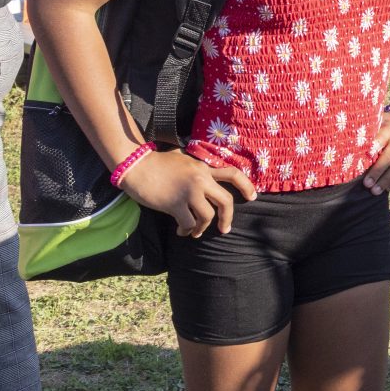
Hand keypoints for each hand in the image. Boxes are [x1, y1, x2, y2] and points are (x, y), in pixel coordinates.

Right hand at [121, 150, 255, 237]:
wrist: (136, 166)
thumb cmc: (156, 162)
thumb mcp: (183, 159)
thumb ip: (196, 168)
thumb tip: (205, 174)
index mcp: (204, 168)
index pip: (232, 174)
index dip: (247, 186)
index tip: (253, 197)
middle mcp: (201, 180)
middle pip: (225, 201)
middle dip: (227, 218)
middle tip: (225, 229)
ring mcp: (189, 192)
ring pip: (207, 216)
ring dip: (202, 228)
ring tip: (195, 232)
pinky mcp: (174, 204)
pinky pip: (188, 223)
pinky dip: (187, 230)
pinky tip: (181, 231)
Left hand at [363, 109, 389, 194]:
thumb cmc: (386, 125)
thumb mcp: (379, 121)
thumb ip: (368, 130)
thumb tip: (345, 141)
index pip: (384, 134)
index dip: (376, 144)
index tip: (367, 154)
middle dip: (378, 171)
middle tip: (366, 184)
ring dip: (387, 180)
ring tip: (375, 191)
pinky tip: (388, 188)